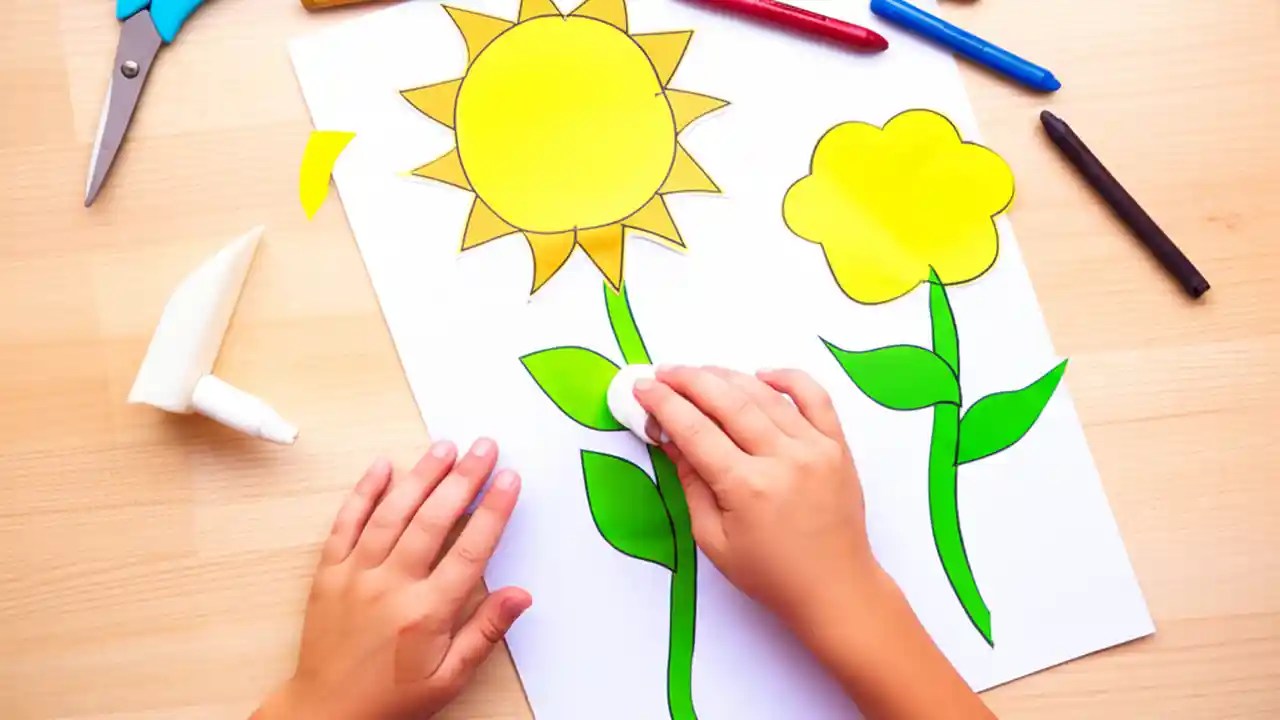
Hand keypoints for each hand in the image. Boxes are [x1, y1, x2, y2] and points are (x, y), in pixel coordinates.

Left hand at [254, 439, 531, 719]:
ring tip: (446, 447)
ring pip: (393, 513)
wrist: (326, 712)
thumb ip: (485, 632)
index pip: (469, 550)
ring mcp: (356, 575)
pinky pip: (346, 523)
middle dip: (463, 478)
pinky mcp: (328, 573)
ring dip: (421, 475)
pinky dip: (364, 492)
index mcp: (426, 613)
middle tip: (485, 448)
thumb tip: (520, 595)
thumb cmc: (392, 699)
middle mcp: (391, 586)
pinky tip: (383, 466)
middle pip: (434, 520)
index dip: (492, 511)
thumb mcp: (449, 678)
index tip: (509, 480)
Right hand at [635, 367, 992, 719]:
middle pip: (728, 402)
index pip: (696, 431)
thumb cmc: (770, 574)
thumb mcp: (713, 540)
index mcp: (748, 488)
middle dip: (690, 381)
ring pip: (765, 395)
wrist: (836, 589)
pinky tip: (761, 375)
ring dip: (728, 377)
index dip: (664, 404)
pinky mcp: (837, 446)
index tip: (643, 387)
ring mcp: (815, 448)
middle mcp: (783, 459)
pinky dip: (788, 378)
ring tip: (700, 372)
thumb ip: (691, 483)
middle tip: (664, 372)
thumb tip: (670, 437)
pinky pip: (814, 397)